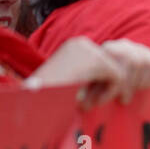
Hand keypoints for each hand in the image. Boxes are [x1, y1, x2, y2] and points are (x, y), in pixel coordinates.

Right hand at [26, 37, 149, 108]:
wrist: (29, 100)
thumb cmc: (46, 100)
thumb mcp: (72, 87)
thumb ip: (92, 82)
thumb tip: (120, 85)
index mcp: (76, 49)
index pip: (108, 62)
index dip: (111, 81)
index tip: (102, 98)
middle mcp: (83, 44)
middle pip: (118, 63)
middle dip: (118, 84)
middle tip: (116, 101)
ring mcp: (88, 50)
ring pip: (120, 70)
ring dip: (112, 91)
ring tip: (92, 104)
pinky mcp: (94, 61)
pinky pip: (118, 77)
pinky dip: (110, 93)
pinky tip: (91, 102)